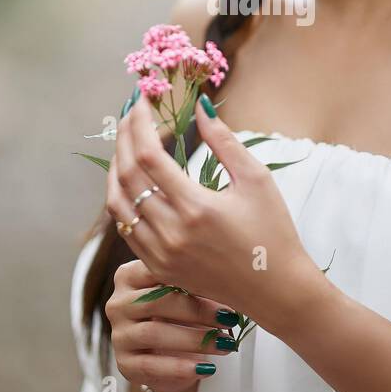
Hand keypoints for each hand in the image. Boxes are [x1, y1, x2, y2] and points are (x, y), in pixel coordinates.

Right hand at [105, 258, 237, 391]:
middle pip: (157, 302)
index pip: (158, 271)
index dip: (192, 279)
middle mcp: (118, 303)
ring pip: (153, 333)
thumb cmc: (181, 316)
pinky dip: (179, 367)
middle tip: (229, 318)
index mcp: (129, 276)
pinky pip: (150, 366)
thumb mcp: (186, 294)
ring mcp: (118, 334)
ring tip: (224, 344)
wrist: (169, 356)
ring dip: (194, 340)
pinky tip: (205, 368)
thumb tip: (227, 284)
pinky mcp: (124, 364)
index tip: (224, 287)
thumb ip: (195, 284)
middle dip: (198, 310)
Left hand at [106, 91, 318, 329]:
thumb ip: (225, 141)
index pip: (149, 156)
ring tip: (123, 144)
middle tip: (128, 114)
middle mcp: (172, 233)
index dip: (138, 124)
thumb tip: (200, 106)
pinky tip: (130, 182)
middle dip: (123, 138)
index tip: (140, 101)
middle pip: (127, 176)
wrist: (276, 290)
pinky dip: (120, 201)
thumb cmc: (273, 232)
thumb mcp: (256, 180)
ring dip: (115, 169)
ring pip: (118, 205)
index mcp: (196, 208)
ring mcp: (161, 254)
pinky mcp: (159, 268)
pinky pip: (126, 230)